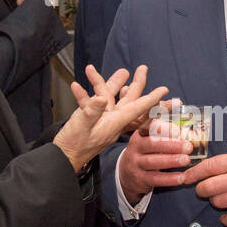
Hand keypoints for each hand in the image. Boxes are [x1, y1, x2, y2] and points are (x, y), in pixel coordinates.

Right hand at [53, 65, 167, 172]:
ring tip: (118, 70)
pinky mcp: (91, 120)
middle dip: (136, 83)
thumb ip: (91, 111)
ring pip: (110, 98)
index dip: (151, 99)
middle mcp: (111, 120)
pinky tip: (76, 86)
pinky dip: (85, 95)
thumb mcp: (81, 126)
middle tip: (143, 68)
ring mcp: (102, 120)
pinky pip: (92, 104)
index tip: (164, 90)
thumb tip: (101, 98)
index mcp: (113, 122)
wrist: (62, 158)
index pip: (136, 108)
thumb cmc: (73, 146)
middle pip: (128, 99)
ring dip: (112, 83)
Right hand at [117, 100, 194, 204]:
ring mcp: (136, 163)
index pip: (149, 126)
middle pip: (151, 145)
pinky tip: (181, 178)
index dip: (162, 126)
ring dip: (171, 161)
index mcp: (139, 133)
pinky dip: (168, 179)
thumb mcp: (148, 134)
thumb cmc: (144, 149)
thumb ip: (162, 118)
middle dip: (171, 145)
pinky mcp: (139, 178)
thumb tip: (178, 102)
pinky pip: (154, 179)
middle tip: (188, 146)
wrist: (126, 173)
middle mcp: (135, 147)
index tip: (177, 128)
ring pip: (153, 162)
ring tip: (186, 160)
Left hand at [179, 148, 226, 226]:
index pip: (206, 168)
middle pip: (207, 188)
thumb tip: (209, 166)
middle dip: (201, 190)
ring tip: (221, 196)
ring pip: (216, 202)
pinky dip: (225, 218)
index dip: (192, 173)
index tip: (185, 177)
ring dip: (215, 200)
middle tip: (204, 189)